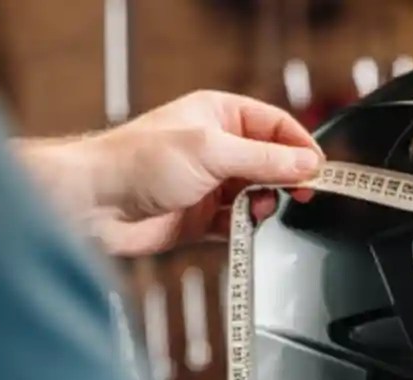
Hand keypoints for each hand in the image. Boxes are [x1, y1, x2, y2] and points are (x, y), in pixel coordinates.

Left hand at [18, 91, 324, 255]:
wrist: (94, 206)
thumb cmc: (136, 163)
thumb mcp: (211, 152)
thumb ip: (264, 160)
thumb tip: (305, 163)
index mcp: (219, 115)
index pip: (276, 126)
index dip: (300, 147)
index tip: (318, 170)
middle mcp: (216, 147)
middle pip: (271, 162)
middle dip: (285, 180)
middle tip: (299, 195)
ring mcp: (209, 183)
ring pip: (257, 196)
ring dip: (263, 206)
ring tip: (256, 212)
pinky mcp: (200, 217)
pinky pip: (237, 223)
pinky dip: (244, 229)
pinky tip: (240, 230)